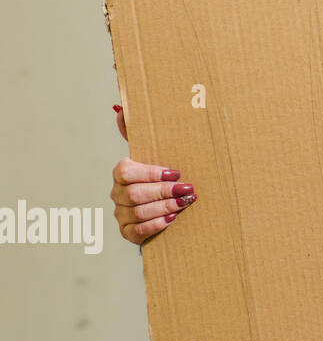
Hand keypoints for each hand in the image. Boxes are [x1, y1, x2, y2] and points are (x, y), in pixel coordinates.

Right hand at [109, 104, 194, 244]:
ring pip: (138, 212)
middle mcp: (118, 193)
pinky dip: (156, 225)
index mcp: (122, 172)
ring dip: (164, 207)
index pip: (126, 172)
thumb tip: (121, 108)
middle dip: (164, 191)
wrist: (165, 200)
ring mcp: (121, 214)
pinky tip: (172, 219)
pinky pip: (137, 232)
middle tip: (188, 189)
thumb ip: (138, 130)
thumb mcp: (155, 151)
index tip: (176, 172)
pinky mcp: (127, 232)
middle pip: (136, 194)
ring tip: (185, 202)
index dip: (151, 173)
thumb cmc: (162, 172)